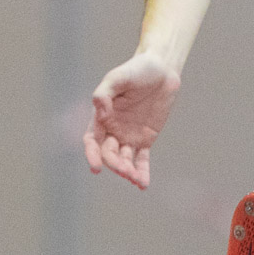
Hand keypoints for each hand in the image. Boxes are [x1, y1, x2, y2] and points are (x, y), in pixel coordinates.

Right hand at [83, 54, 179, 189]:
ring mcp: (128, 136)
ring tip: (135, 179)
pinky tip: (143, 185)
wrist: (162, 69)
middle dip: (114, 164)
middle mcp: (111, 130)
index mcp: (101, 116)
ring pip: (124, 159)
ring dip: (127, 171)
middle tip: (124, 170)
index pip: (91, 140)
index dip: (91, 154)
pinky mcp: (145, 140)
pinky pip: (142, 160)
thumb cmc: (136, 70)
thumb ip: (105, 92)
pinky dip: (141, 172)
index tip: (95, 167)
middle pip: (108, 153)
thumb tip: (100, 112)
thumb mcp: (118, 77)